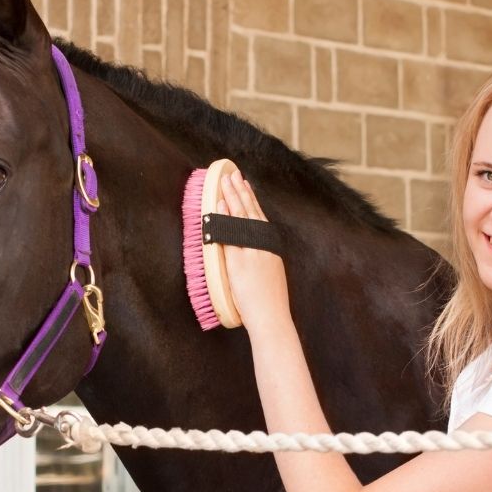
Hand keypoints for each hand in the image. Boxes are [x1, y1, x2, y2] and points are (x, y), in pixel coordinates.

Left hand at [217, 170, 290, 332]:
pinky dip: (225, 219)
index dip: (251, 199)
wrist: (271, 317)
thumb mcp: (271, 273)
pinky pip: (229, 236)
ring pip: (241, 219)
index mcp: (271, 247)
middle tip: (232, 174)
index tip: (244, 184)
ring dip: (232, 198)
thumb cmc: (270, 301)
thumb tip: (251, 250)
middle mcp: (263, 246)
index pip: (259, 217)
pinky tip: (220, 205)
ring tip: (224, 182)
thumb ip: (262, 258)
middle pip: (250, 212)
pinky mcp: (239, 262)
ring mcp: (252, 252)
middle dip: (240, 192)